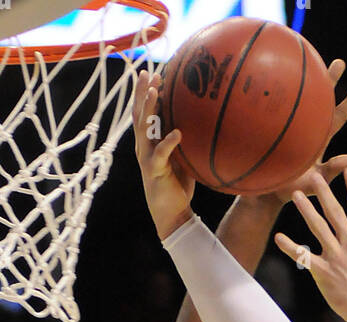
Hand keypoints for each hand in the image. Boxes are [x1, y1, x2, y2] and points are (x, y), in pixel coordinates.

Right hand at [133, 69, 194, 240]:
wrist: (171, 214)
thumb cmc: (177, 186)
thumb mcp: (181, 159)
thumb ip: (182, 142)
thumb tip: (196, 125)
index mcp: (148, 143)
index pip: (144, 113)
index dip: (145, 94)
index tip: (151, 74)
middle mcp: (143, 147)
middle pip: (139, 114)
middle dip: (142, 93)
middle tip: (147, 72)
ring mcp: (147, 158)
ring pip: (144, 129)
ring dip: (150, 109)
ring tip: (156, 91)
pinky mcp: (155, 171)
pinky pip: (161, 154)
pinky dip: (168, 142)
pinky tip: (177, 132)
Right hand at [260, 58, 346, 207]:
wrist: (265, 195)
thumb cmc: (293, 192)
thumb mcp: (318, 183)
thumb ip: (335, 169)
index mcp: (319, 140)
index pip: (338, 118)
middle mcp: (306, 130)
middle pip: (321, 101)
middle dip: (329, 80)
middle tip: (339, 62)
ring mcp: (289, 129)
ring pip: (299, 99)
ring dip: (304, 79)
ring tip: (307, 56)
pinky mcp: (272, 130)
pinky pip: (275, 108)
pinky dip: (275, 92)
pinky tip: (270, 74)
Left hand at [275, 168, 346, 321]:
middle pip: (335, 212)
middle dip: (324, 192)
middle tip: (313, 175)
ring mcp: (337, 257)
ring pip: (318, 228)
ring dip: (306, 210)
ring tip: (296, 195)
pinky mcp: (324, 273)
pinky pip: (304, 257)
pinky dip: (290, 247)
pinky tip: (279, 238)